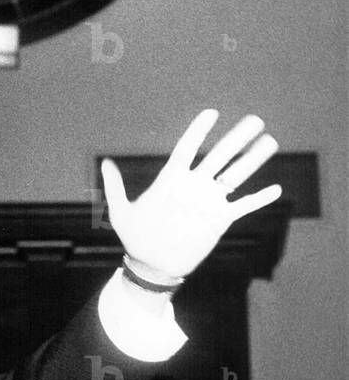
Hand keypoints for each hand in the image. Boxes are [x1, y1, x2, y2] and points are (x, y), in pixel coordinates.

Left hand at [101, 109, 281, 278]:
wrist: (152, 266)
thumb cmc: (135, 238)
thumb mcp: (121, 212)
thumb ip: (115, 187)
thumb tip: (104, 162)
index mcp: (171, 179)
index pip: (188, 148)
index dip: (199, 131)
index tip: (211, 113)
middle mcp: (193, 186)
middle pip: (219, 156)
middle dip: (237, 138)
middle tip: (255, 120)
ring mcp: (208, 201)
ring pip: (235, 175)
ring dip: (253, 160)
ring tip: (270, 142)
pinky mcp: (219, 220)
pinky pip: (243, 206)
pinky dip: (258, 199)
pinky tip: (275, 189)